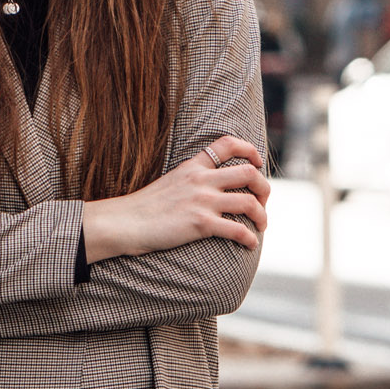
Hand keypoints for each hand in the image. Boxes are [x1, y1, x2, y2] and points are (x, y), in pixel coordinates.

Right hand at [82, 134, 267, 262]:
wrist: (125, 223)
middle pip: (249, 173)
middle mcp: (201, 180)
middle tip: (263, 202)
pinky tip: (250, 244)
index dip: (249, 150)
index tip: (257, 163)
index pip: (227, 144)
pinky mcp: (200, 223)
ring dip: (262, 216)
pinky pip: (237, 230)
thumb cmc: (143, 209)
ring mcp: (202, 201)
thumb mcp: (168, 183)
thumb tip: (207, 190)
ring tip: (261, 226)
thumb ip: (190, 181)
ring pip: (249, 203)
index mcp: (192, 166)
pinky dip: (250, 238)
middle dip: (264, 188)